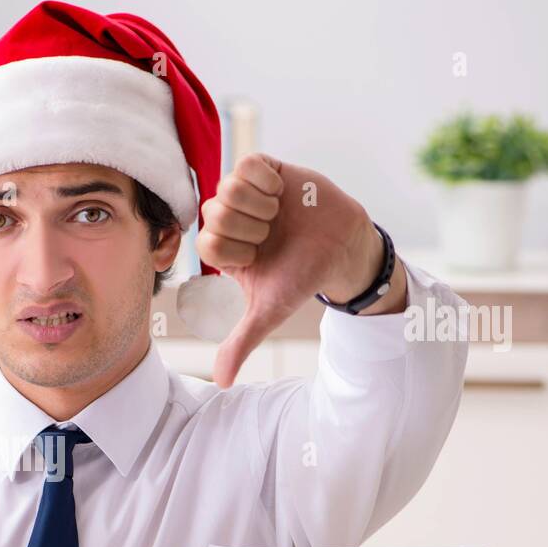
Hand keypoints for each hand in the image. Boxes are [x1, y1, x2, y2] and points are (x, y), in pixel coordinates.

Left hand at [195, 153, 390, 388]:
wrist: (342, 249)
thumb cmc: (302, 278)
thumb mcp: (269, 312)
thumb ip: (241, 342)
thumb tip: (221, 382)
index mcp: (223, 248)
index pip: (205, 241)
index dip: (236, 248)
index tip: (259, 256)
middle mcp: (229, 219)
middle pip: (215, 213)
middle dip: (250, 229)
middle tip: (272, 235)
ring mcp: (245, 193)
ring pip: (229, 187)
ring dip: (260, 206)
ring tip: (279, 215)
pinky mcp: (264, 170)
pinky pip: (248, 163)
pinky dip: (266, 180)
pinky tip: (282, 192)